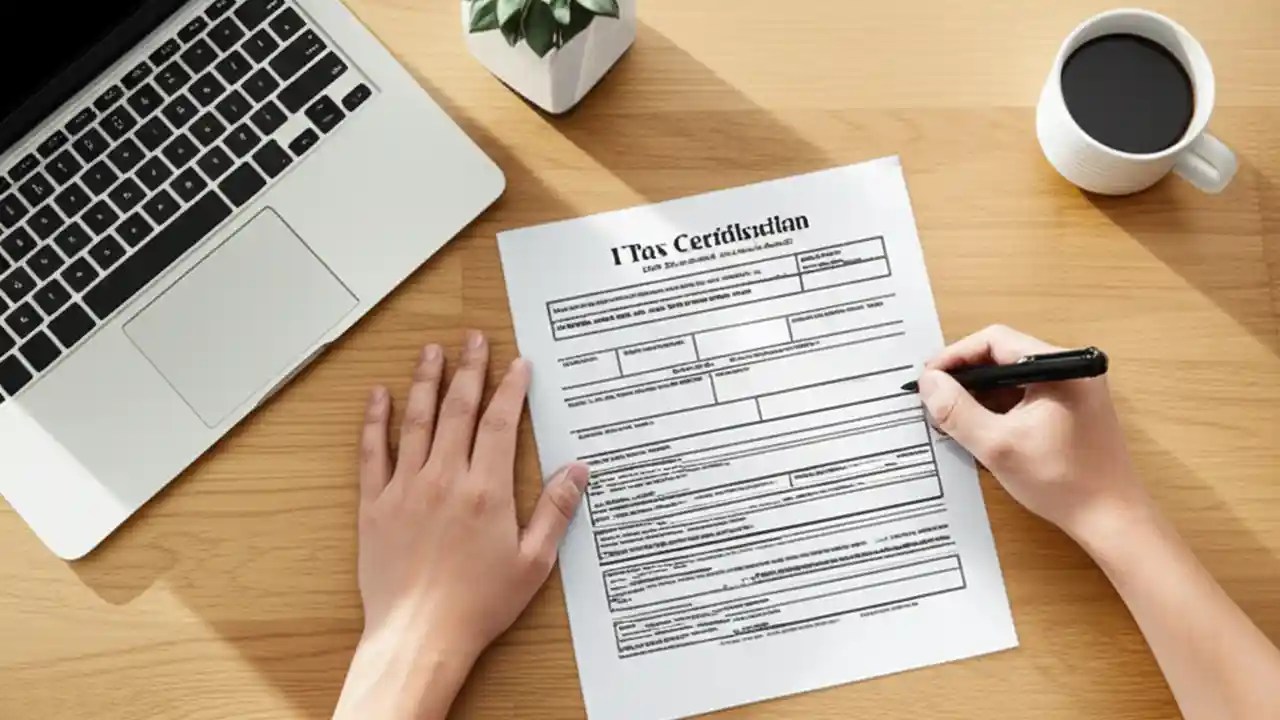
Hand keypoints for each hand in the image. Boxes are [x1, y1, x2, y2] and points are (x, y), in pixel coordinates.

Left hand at [335, 332, 589, 719]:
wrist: (420, 636)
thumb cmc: (479, 603)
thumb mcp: (533, 561)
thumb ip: (555, 510)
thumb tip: (577, 470)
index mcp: (486, 490)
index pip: (499, 423)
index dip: (510, 388)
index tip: (517, 364)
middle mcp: (444, 479)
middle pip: (458, 410)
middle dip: (469, 369)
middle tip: (474, 339)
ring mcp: (405, 489)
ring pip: (416, 421)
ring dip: (425, 382)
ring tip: (432, 351)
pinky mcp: (375, 506)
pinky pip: (372, 453)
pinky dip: (375, 421)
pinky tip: (379, 396)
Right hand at [916, 325, 1151, 540]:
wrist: (1111, 519)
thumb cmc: (1061, 482)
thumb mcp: (998, 446)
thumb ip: (957, 411)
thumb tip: (927, 383)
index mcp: (1060, 366)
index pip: (995, 341)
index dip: (955, 356)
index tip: (927, 380)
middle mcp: (1070, 368)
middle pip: (1002, 356)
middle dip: (964, 376)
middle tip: (933, 399)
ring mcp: (1073, 388)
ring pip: (1011, 377)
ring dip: (979, 394)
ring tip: (950, 417)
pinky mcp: (1071, 408)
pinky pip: (1024, 395)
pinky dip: (998, 407)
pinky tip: (977, 428)